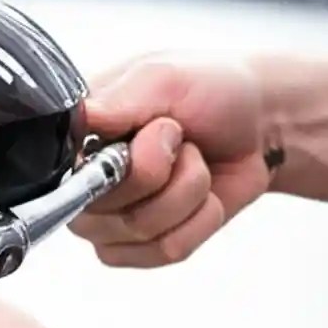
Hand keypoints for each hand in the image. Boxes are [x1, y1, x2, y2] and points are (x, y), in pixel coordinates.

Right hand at [69, 53, 271, 266]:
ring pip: (139, 230)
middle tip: (179, 140)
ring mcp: (111, 221)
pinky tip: (204, 194)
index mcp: (76, 138)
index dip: (117, 162)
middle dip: (158, 174)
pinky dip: (202, 218)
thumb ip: (116, 102)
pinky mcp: (144, 246)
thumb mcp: (162, 78)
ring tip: (195, 162)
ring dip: (187, 192)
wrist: (261, 121)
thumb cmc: (208, 90)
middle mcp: (84, 182)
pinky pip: (167, 249)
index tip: (159, 130)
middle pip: (99, 209)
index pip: (66, 172)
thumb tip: (76, 119)